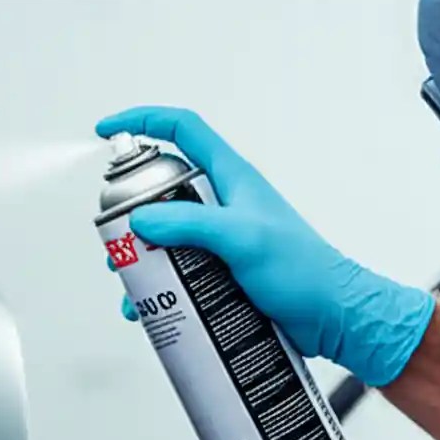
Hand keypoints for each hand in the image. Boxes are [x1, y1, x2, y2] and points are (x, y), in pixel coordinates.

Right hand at [97, 106, 435, 386]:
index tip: (107, 132)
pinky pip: (175, 267)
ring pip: (162, 232)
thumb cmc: (304, 271)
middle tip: (114, 235)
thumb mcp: (243, 239)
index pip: (181, 129)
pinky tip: (148, 305)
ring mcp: (218, 236)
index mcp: (229, 178)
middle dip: (129, 210)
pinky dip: (156, 283)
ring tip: (129, 276)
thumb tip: (141, 219)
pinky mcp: (218, 268)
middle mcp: (221, 202)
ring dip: (138, 253)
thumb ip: (189, 224)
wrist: (333, 316)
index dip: (141, 122)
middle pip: (160, 187)